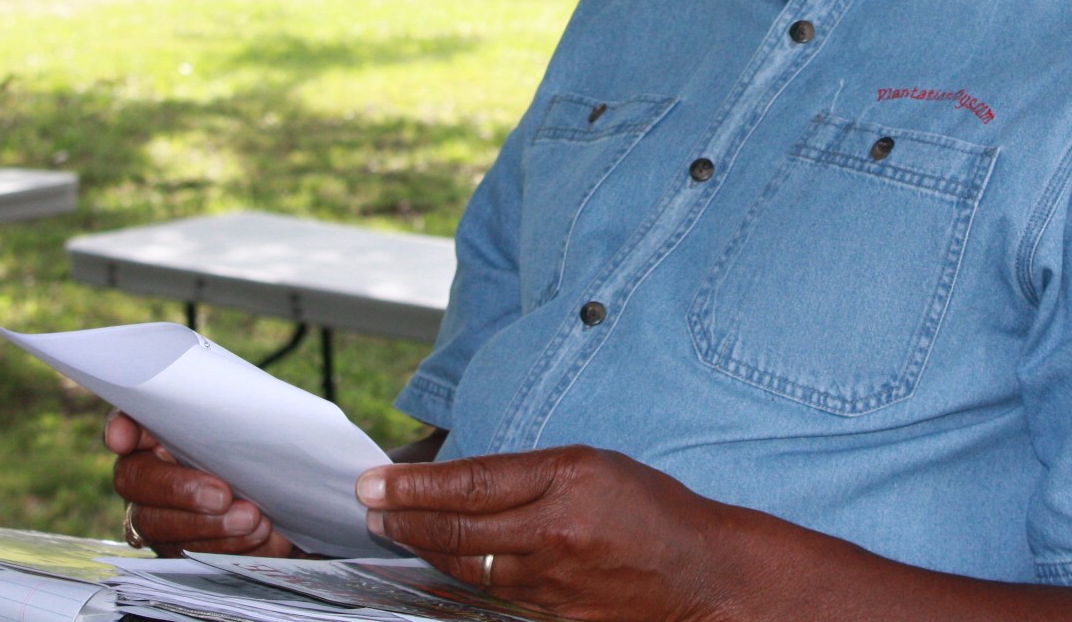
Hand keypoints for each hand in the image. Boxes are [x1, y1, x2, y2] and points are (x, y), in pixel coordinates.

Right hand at [106, 409, 295, 557]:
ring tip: (253, 520)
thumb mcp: (245, 422)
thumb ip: (229, 412)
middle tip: (223, 496)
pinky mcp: (177, 549)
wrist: (281, 489)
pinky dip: (228, 548)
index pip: (125, 423)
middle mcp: (144, 474)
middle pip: (136, 482)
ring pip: (160, 527)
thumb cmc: (255, 446)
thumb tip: (241, 400)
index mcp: (154, 434)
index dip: (120, 430)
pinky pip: (190, 557)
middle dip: (180, 491)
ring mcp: (155, 515)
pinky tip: (258, 538)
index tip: (122, 438)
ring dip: (209, 528)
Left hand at [356, 445, 747, 621]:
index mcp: (569, 479)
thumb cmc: (654, 510)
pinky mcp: (554, 617)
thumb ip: (531, 473)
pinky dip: (459, 578)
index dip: (416, 484)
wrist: (703, 577)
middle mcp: (556, 532)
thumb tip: (464, 482)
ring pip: (467, 565)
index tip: (375, 481)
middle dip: (404, 516)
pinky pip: (493, 595)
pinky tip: (439, 567)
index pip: (473, 482)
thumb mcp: (595, 465)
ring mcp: (553, 582)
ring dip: (423, 547)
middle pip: (459, 529)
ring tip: (393, 529)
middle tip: (369, 506)